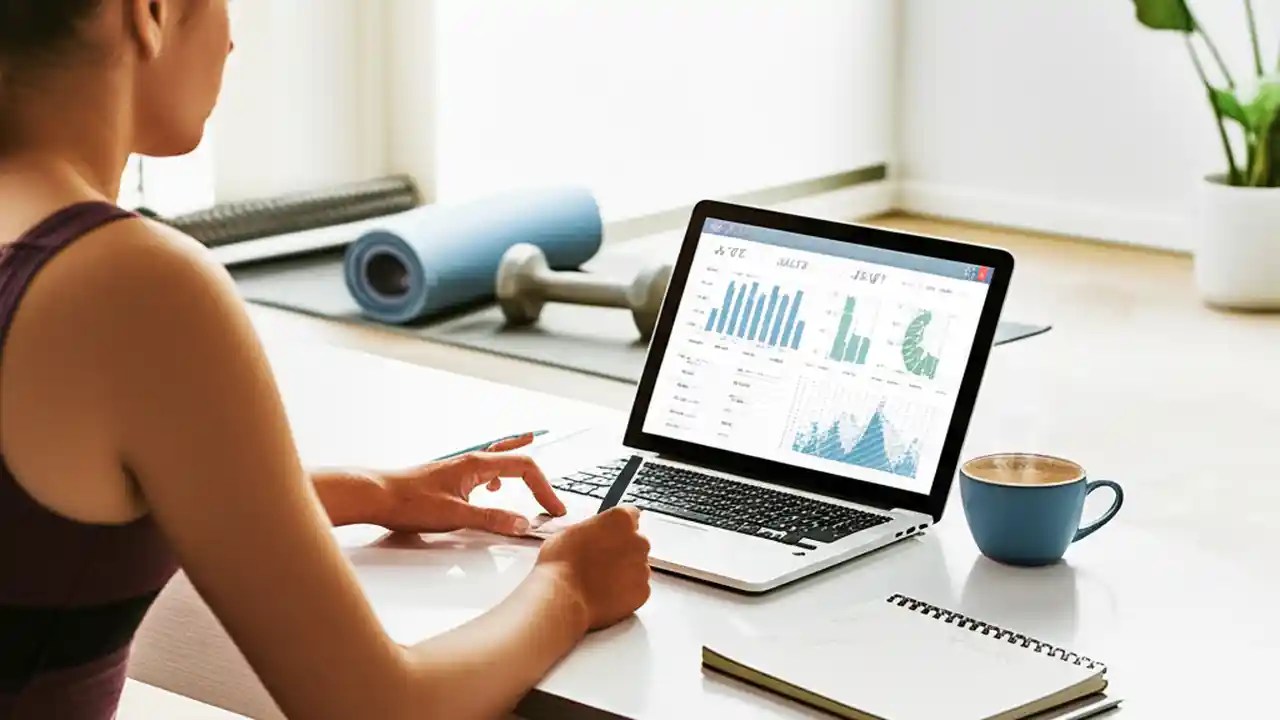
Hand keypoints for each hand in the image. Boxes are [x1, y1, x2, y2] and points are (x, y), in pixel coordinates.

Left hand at [376, 434, 565, 535]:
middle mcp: (471, 460)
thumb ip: (492, 519)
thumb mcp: (456, 516)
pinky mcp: (450, 477)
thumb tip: (522, 523)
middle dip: (538, 479)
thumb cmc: (409, 502)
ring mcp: (460, 467)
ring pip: (500, 460)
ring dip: (520, 469)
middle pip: (517, 459)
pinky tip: (493, 487)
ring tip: (533, 477)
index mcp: (477, 464)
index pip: (525, 468)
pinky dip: (498, 475)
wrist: (377, 495)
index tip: (553, 509)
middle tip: (552, 496)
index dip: (545, 488)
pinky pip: (483, 469)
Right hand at [536, 506, 651, 629]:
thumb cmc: (560, 564)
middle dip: (623, 549)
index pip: (631, 514)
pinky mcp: (643, 592)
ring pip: (637, 566)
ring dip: (625, 571)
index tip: (610, 534)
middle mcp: (638, 541)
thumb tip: (593, 535)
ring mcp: (643, 568)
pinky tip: (606, 594)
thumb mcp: (570, 532)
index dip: (618, 526)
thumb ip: (592, 529)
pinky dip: (626, 592)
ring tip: (600, 581)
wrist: (562, 599)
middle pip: (636, 542)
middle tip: (601, 561)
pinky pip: (638, 588)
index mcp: (621, 519)